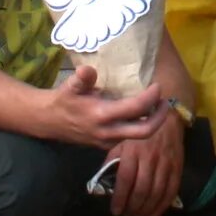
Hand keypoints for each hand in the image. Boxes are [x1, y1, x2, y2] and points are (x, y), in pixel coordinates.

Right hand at [40, 64, 169, 150]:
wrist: (49, 121)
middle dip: (160, 117)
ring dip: (152, 122)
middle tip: (166, 102)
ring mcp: (108, 141)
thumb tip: (87, 70)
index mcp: (101, 115)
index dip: (151, 98)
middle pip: (145, 131)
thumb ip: (81, 79)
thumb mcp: (69, 86)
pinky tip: (141, 113)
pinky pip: (129, 137)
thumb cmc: (63, 100)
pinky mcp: (107, 145)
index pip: (135, 109)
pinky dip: (140, 125)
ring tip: (157, 105)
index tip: (157, 86)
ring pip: (139, 136)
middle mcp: (108, 132)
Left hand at [110, 106, 185, 215]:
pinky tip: (154, 214)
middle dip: (133, 207)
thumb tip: (103, 182)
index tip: (115, 211)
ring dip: (146, 208)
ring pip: (156, 192)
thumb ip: (112, 159)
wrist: (167, 117)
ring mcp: (165, 162)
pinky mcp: (177, 166)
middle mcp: (149, 157)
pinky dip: (163, 205)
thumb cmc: (139, 132)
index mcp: (133, 151)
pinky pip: (171, 189)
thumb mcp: (121, 141)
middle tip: (127, 215)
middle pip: (141, 189)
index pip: (125, 179)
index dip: (120, 198)